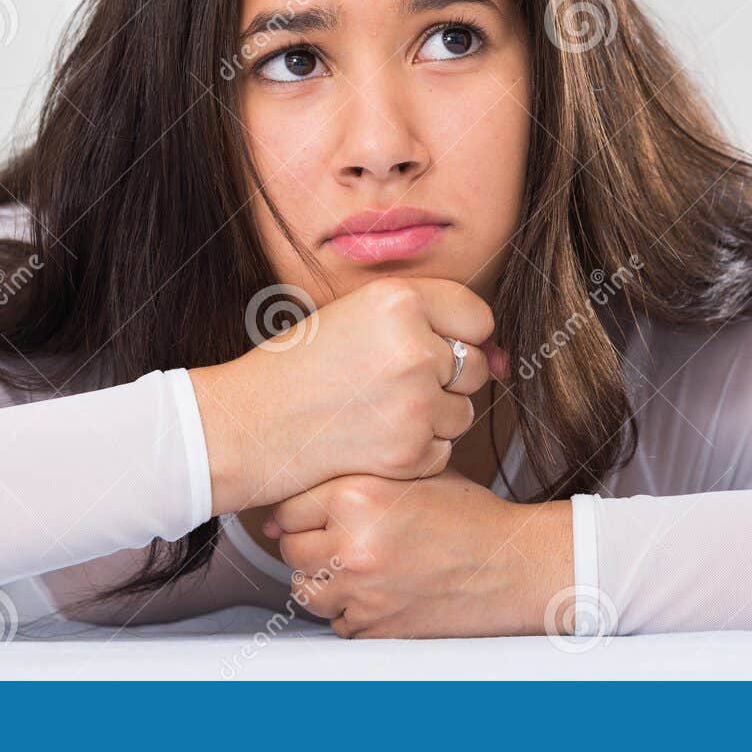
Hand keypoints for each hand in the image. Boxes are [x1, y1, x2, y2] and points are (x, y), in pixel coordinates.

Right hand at [186, 277, 504, 511]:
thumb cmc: (294, 369)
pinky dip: (418, 451)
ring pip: (464, 410)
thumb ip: (426, 325)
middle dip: (445, 378)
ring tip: (377, 410)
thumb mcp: (355, 318)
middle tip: (390, 383)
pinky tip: (374, 439)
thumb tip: (506, 359)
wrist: (245, 424)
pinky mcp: (410, 451)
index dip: (457, 334)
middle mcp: (413, 346)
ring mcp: (415, 402)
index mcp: (398, 299)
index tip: (428, 347)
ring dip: (434, 417)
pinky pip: (445, 449)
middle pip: (475, 364)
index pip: (477, 314)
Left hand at [266, 470, 572, 638]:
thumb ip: (355, 479)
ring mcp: (361, 590)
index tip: (306, 515)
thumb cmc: (470, 518)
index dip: (297, 510)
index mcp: (357, 496)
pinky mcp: (374, 626)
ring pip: (305, 591)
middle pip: (289, 550)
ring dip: (322, 581)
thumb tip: (299, 498)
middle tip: (337, 540)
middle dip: (308, 545)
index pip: (285, 507)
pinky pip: (337, 622)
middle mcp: (352, 545)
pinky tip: (378, 592)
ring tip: (356, 567)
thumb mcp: (411, 475)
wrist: (511, 565)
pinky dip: (350, 611)